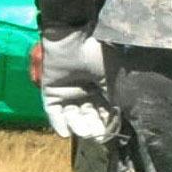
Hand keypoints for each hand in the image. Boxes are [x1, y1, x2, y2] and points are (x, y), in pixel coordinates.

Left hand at [36, 29, 113, 143]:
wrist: (74, 39)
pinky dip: (59, 124)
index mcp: (104, 90)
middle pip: (90, 119)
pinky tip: (66, 131)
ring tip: (83, 128)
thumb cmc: (99, 55)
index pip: (106, 114)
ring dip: (78, 127)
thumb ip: (117, 101)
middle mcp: (86, 94)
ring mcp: (68, 94)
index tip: (110, 133)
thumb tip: (121, 122)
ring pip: (73, 119)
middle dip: (93, 128)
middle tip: (96, 133)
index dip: (108, 125)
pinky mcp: (51, 93)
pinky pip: (53, 114)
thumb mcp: (114, 79)